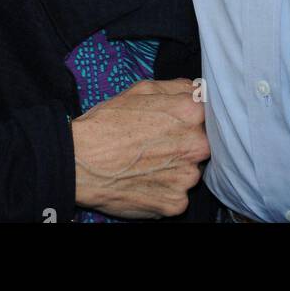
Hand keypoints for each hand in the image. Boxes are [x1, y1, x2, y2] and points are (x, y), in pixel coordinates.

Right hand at [71, 77, 208, 218]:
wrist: (81, 161)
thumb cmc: (108, 122)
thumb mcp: (142, 89)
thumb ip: (178, 87)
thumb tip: (198, 90)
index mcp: (190, 112)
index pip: (208, 113)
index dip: (192, 117)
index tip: (177, 122)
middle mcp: (195, 145)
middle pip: (202, 143)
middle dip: (186, 142)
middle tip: (159, 143)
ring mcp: (187, 177)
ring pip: (191, 170)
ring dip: (176, 167)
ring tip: (148, 162)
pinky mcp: (176, 204)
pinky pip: (179, 195)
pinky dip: (166, 189)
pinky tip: (146, 180)